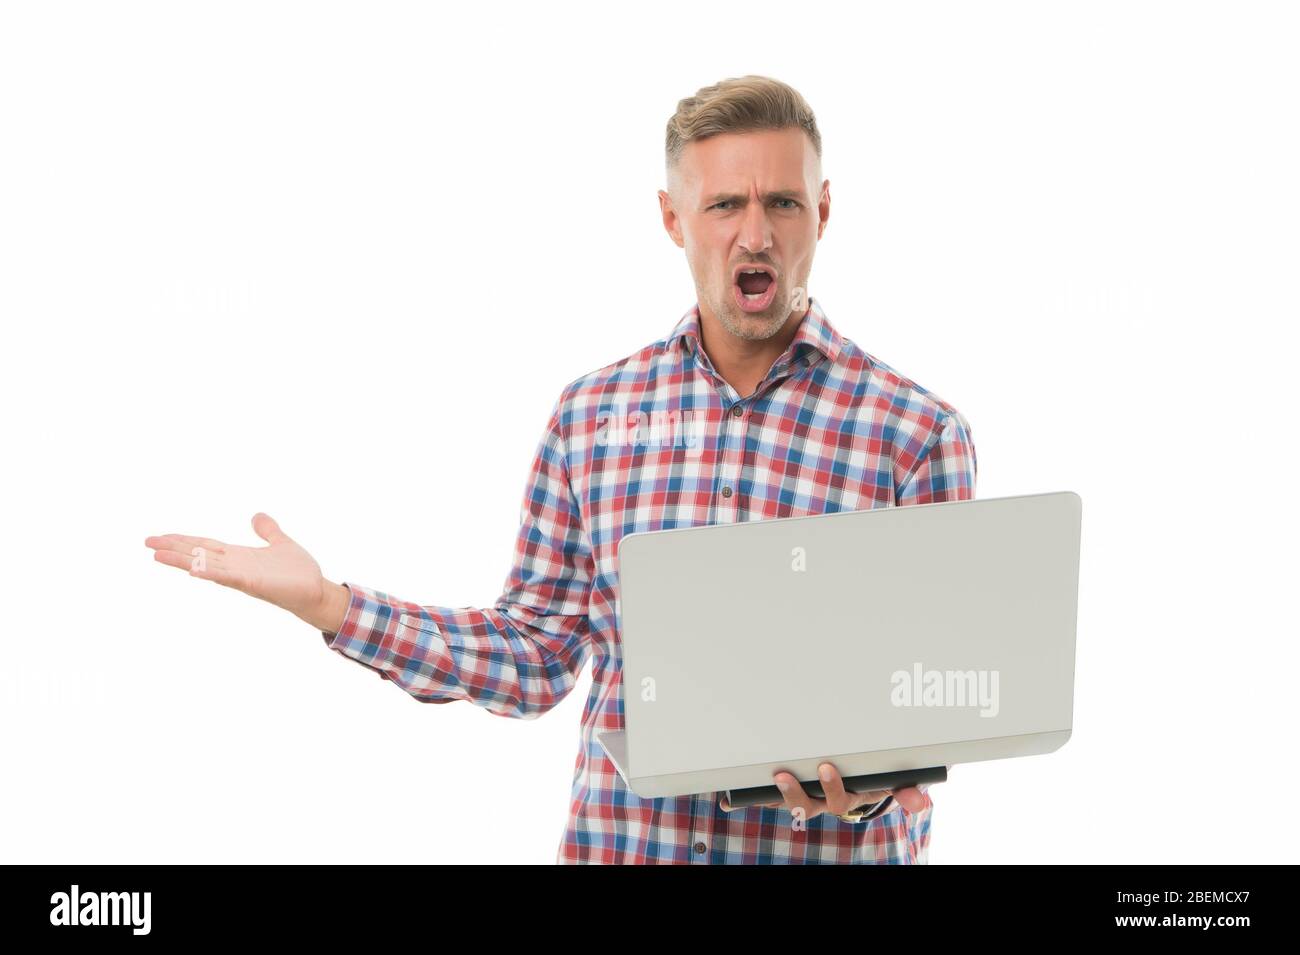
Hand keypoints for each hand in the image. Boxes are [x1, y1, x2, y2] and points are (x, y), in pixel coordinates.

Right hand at [145, 512, 344, 629]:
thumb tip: (256, 515)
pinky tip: (193, 569)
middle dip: (173, 549)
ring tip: (157, 554)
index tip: (159, 536)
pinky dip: (211, 573)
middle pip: (198, 555)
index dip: (183, 540)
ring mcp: (242, 577)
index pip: (205, 546)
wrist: (316, 591)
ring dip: (182, 561)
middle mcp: (235, 567)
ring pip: (206, 566)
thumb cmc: (299, 572)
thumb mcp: (281, 543)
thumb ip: (268, 531)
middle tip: (146, 543)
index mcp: (238, 556)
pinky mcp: (253, 584)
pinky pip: (228, 578)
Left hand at [719, 761, 928, 816]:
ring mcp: (805, 795)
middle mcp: (822, 800)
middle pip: (806, 803)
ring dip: (774, 792)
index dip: (830, 787)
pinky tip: (727, 799)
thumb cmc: (875, 776)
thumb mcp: (894, 781)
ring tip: (765, 776)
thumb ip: (907, 790)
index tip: (825, 766)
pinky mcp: (789, 789)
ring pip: (787, 798)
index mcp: (847, 797)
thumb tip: (920, 803)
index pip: (838, 798)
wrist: (863, 781)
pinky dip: (746, 798)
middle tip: (785, 774)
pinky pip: (768, 794)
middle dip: (794, 791)